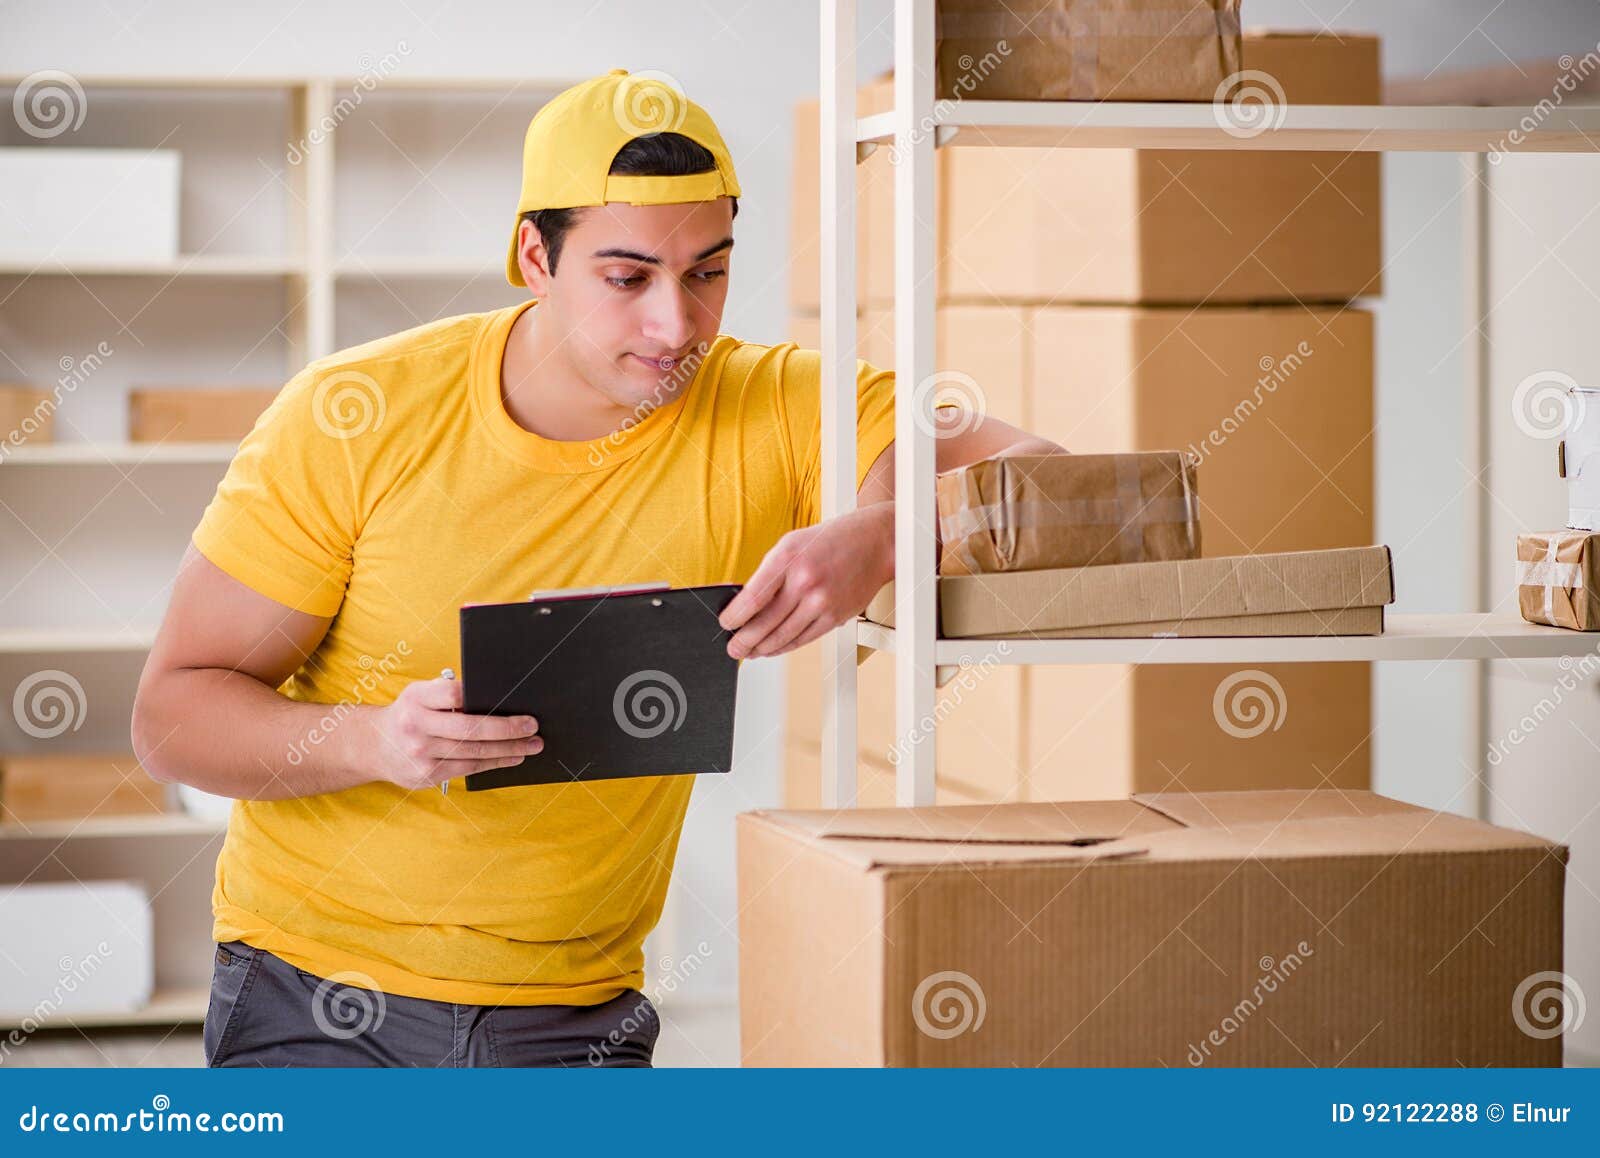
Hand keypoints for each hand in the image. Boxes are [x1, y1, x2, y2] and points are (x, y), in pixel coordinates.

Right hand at [362, 676, 543, 789]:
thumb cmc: (409, 714)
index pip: (453, 695)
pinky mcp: (426, 775)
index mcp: (416, 699)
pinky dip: (494, 763)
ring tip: (531, 745)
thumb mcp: (420, 694)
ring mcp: (421, 754)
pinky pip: (468, 768)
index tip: (510, 699)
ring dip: (508, 749)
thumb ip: (447, 692)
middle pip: (470, 729)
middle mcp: (416, 726)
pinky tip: (512, 757)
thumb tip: (493, 696)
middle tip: (532, 726)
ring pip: (473, 753)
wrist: (374, 746)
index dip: (480, 697)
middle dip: (507, 729)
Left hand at [719, 503, 893, 659]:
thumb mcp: (792, 543)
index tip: (725, 625)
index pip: (752, 598)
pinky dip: (785, 647)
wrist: (875, 542)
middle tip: (732, 648)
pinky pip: (804, 639)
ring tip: (749, 652)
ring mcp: (822, 602)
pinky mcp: (836, 617)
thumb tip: (746, 603)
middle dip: (743, 641)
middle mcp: (804, 581)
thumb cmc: (831, 540)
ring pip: (782, 637)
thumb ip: (769, 571)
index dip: (733, 618)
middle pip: (764, 624)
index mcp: (787, 557)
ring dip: (761, 649)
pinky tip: (774, 648)